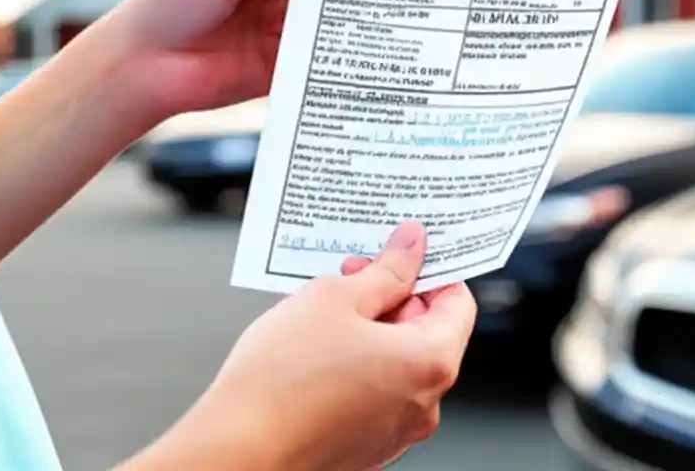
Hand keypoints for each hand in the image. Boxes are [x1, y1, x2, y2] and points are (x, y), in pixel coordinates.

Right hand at [122, 222, 475, 470]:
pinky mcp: (367, 445)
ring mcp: (396, 429)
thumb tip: (412, 245)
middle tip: (350, 276)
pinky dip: (357, 365)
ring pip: (398, 361)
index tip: (401, 253)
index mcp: (431, 362)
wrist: (236, 451)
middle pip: (428, 331)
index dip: (429, 270)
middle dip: (392, 297)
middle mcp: (424, 403)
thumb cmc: (281, 381)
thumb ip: (385, 270)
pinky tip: (317, 351)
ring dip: (370, 330)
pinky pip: (376, 391)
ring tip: (324, 314)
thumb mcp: (335, 299)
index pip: (458, 301)